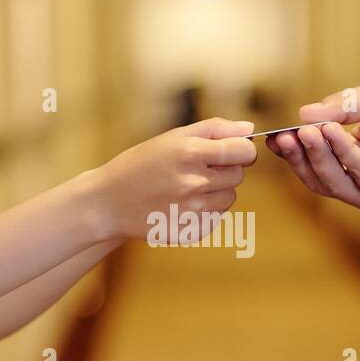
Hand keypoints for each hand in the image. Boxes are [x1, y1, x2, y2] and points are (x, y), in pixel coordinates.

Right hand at [91, 117, 257, 240]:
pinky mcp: (191, 231)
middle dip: (225, 170)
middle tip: (197, 170)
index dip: (242, 150)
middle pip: (238, 175)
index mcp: (190, 153)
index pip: (244, 151)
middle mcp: (194, 183)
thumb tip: (249, 129)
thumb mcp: (173, 137)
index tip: (232, 151)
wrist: (110, 201)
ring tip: (186, 188)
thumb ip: (215, 129)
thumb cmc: (142, 163)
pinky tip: (182, 205)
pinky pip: (217, 217)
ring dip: (216, 191)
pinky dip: (206, 211)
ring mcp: (193, 210)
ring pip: (230, 197)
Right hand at [268, 78, 359, 215]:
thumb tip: (302, 116)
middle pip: (318, 177)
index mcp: (355, 162)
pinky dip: (340, 152)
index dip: (293, 152)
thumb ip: (338, 109)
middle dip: (298, 157)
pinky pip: (358, 173)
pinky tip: (328, 131)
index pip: (315, 164)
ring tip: (302, 131)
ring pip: (333, 180)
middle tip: (282, 135)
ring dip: (315, 155)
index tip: (272, 136)